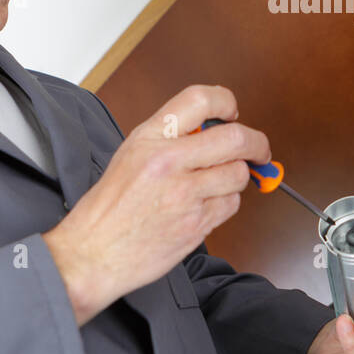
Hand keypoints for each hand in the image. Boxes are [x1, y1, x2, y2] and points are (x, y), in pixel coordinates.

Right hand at [43, 85, 268, 325]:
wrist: (93, 253)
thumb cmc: (108, 208)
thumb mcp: (131, 154)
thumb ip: (169, 138)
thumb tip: (211, 129)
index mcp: (150, 138)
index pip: (200, 100)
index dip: (225, 102)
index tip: (232, 113)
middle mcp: (169, 161)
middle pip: (236, 138)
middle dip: (257, 144)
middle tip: (259, 150)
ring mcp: (185, 193)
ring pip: (238, 175)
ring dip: (235, 178)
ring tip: (216, 184)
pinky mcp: (196, 224)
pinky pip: (231, 205)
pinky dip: (226, 204)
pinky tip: (205, 206)